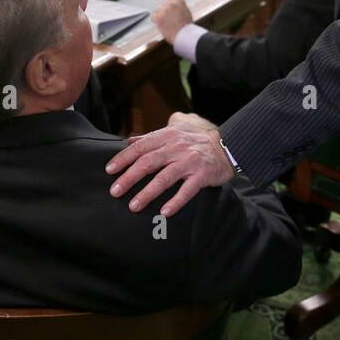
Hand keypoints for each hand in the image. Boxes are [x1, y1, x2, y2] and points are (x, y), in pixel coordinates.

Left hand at [106, 113, 235, 215]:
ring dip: (147, 193)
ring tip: (133, 206)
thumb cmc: (199, 137)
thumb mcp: (176, 127)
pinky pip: (187, 190)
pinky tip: (164, 212)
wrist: (229, 144)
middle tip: (115, 191)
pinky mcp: (203, 175)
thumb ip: (153, 135)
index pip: (140, 147)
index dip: (123, 158)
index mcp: (167, 136)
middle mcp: (177, 147)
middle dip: (129, 178)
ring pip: (164, 178)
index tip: (109, 170)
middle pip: (148, 163)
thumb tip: (131, 140)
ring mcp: (190, 162)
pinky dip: (176, 202)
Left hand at [152, 0, 192, 43]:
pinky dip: (155, 21)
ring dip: (161, 16)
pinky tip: (161, 25)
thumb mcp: (186, 13)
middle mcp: (171, 4)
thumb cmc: (186, 27)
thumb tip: (174, 8)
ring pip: (158, 11)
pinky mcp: (159, 17)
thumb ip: (179, 8)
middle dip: (165, 12)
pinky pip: (153, 16)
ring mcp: (164, 10)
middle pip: (164, 5)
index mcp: (179, 1)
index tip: (172, 13)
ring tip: (167, 24)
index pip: (171, 0)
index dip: (171, 8)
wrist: (184, 36)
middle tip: (168, 20)